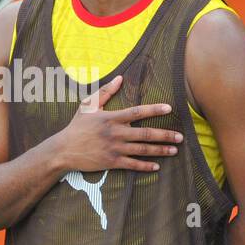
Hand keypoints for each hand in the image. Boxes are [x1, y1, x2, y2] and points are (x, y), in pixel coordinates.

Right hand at [53, 75, 182, 173]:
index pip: (137, 112)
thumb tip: (120, 78)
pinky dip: (145, 166)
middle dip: (165, 135)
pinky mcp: (111, 162)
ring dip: (160, 150)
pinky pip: (132, 165)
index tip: (169, 108)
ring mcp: (114, 149)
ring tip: (174, 150)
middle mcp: (115, 133)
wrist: (63, 150)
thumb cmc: (77, 126)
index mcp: (111, 118)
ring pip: (142, 150)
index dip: (154, 109)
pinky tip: (156, 166)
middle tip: (180, 137)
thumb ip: (106, 91)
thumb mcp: (88, 105)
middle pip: (145, 134)